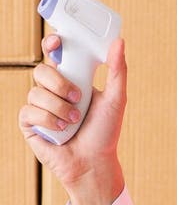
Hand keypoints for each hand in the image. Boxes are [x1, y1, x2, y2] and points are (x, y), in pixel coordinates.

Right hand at [19, 34, 126, 204]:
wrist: (94, 162)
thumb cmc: (105, 132)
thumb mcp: (116, 99)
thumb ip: (117, 70)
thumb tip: (119, 42)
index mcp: (71, 80)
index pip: (56, 55)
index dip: (52, 44)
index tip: (58, 42)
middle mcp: (53, 90)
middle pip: (42, 70)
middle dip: (60, 84)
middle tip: (78, 98)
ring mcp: (40, 106)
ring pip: (36, 91)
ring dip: (59, 108)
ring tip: (74, 121)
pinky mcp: (30, 122)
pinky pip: (29, 111)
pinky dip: (48, 120)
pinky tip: (61, 131)